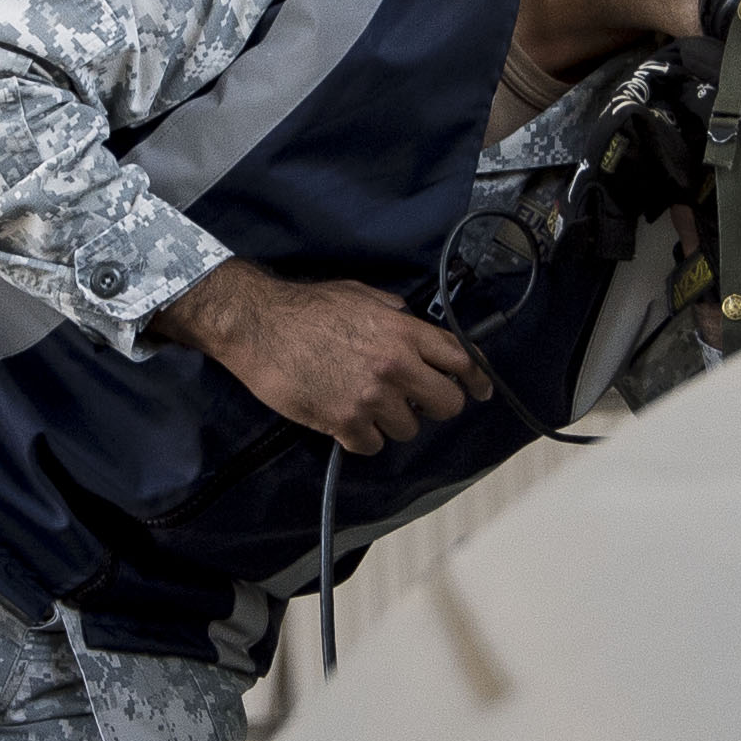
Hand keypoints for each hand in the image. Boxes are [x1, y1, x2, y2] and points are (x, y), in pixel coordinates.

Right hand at [152, 260, 491, 455]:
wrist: (259, 326)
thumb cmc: (308, 307)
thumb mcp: (362, 296)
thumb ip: (396, 315)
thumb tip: (415, 328)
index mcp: (404, 332)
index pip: (460, 360)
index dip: (476, 379)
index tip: (481, 391)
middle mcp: (396, 366)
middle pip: (446, 403)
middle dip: (436, 405)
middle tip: (417, 403)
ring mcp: (371, 398)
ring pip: (408, 429)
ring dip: (392, 422)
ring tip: (367, 406)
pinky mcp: (344, 423)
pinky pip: (372, 445)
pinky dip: (362, 437)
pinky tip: (346, 420)